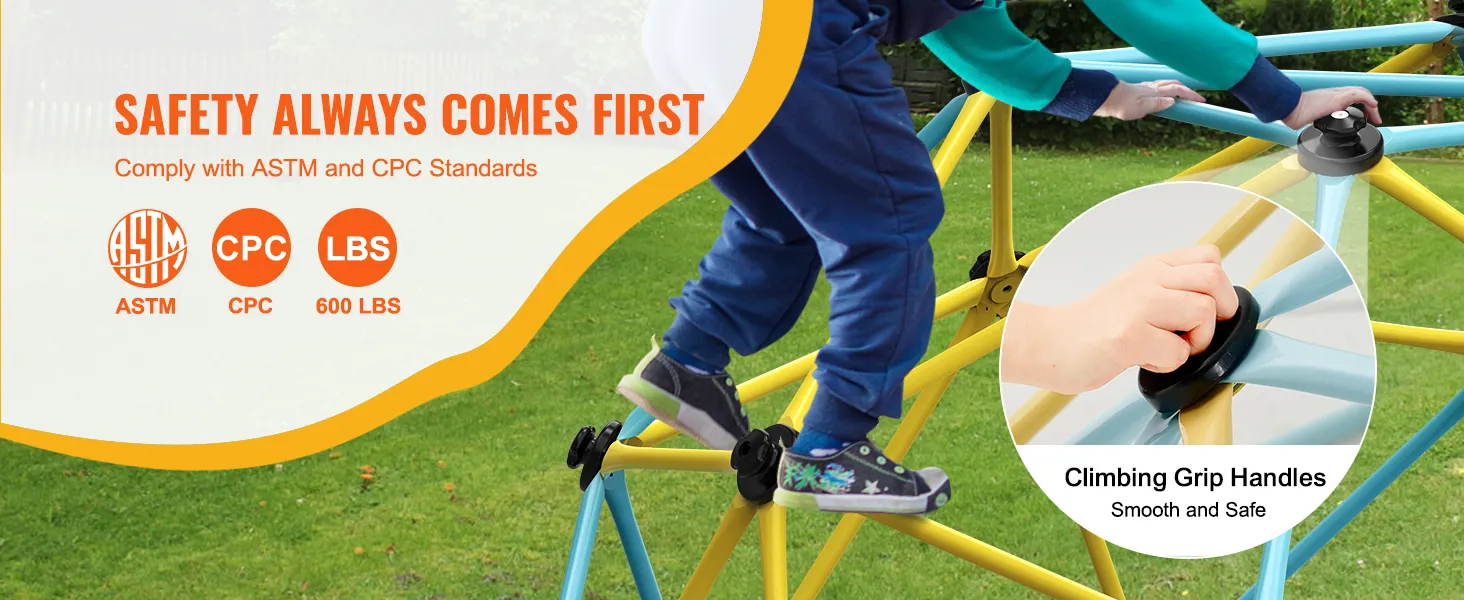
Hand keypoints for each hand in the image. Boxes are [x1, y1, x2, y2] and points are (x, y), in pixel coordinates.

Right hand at [1001, 245, 1238, 393]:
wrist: (1048, 342)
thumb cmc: (1092, 326)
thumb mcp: (1134, 291)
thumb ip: (1169, 289)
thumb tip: (1214, 305)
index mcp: (1151, 267)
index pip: (1209, 257)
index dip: (1219, 288)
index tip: (1207, 310)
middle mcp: (1147, 279)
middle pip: (1214, 279)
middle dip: (1219, 313)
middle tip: (1195, 334)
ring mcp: (1138, 306)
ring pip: (1203, 312)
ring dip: (1196, 341)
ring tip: (1168, 348)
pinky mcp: (1129, 337)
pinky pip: (1178, 352)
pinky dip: (1169, 365)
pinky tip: (1146, 361)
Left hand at [1093, 80, 1206, 120]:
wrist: (1105, 98)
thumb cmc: (1122, 105)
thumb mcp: (1141, 108)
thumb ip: (1157, 104)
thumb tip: (1172, 101)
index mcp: (1155, 92)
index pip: (1178, 91)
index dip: (1191, 95)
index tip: (1202, 101)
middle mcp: (1152, 88)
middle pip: (1174, 85)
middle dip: (1187, 90)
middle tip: (1196, 98)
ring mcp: (1145, 88)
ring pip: (1166, 85)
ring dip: (1177, 88)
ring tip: (1183, 94)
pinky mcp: (1139, 91)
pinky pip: (1157, 87)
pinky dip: (1165, 89)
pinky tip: (1162, 94)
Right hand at [1281, 87, 1380, 128]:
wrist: (1291, 108)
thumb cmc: (1294, 113)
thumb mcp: (1307, 117)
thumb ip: (1312, 120)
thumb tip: (1307, 128)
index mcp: (1329, 97)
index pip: (1351, 96)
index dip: (1361, 105)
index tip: (1364, 117)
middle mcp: (1335, 93)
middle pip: (1359, 93)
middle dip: (1370, 107)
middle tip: (1374, 119)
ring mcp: (1337, 94)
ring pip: (1362, 92)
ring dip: (1373, 106)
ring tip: (1376, 118)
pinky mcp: (1339, 98)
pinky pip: (1360, 95)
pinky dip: (1369, 101)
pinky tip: (1373, 108)